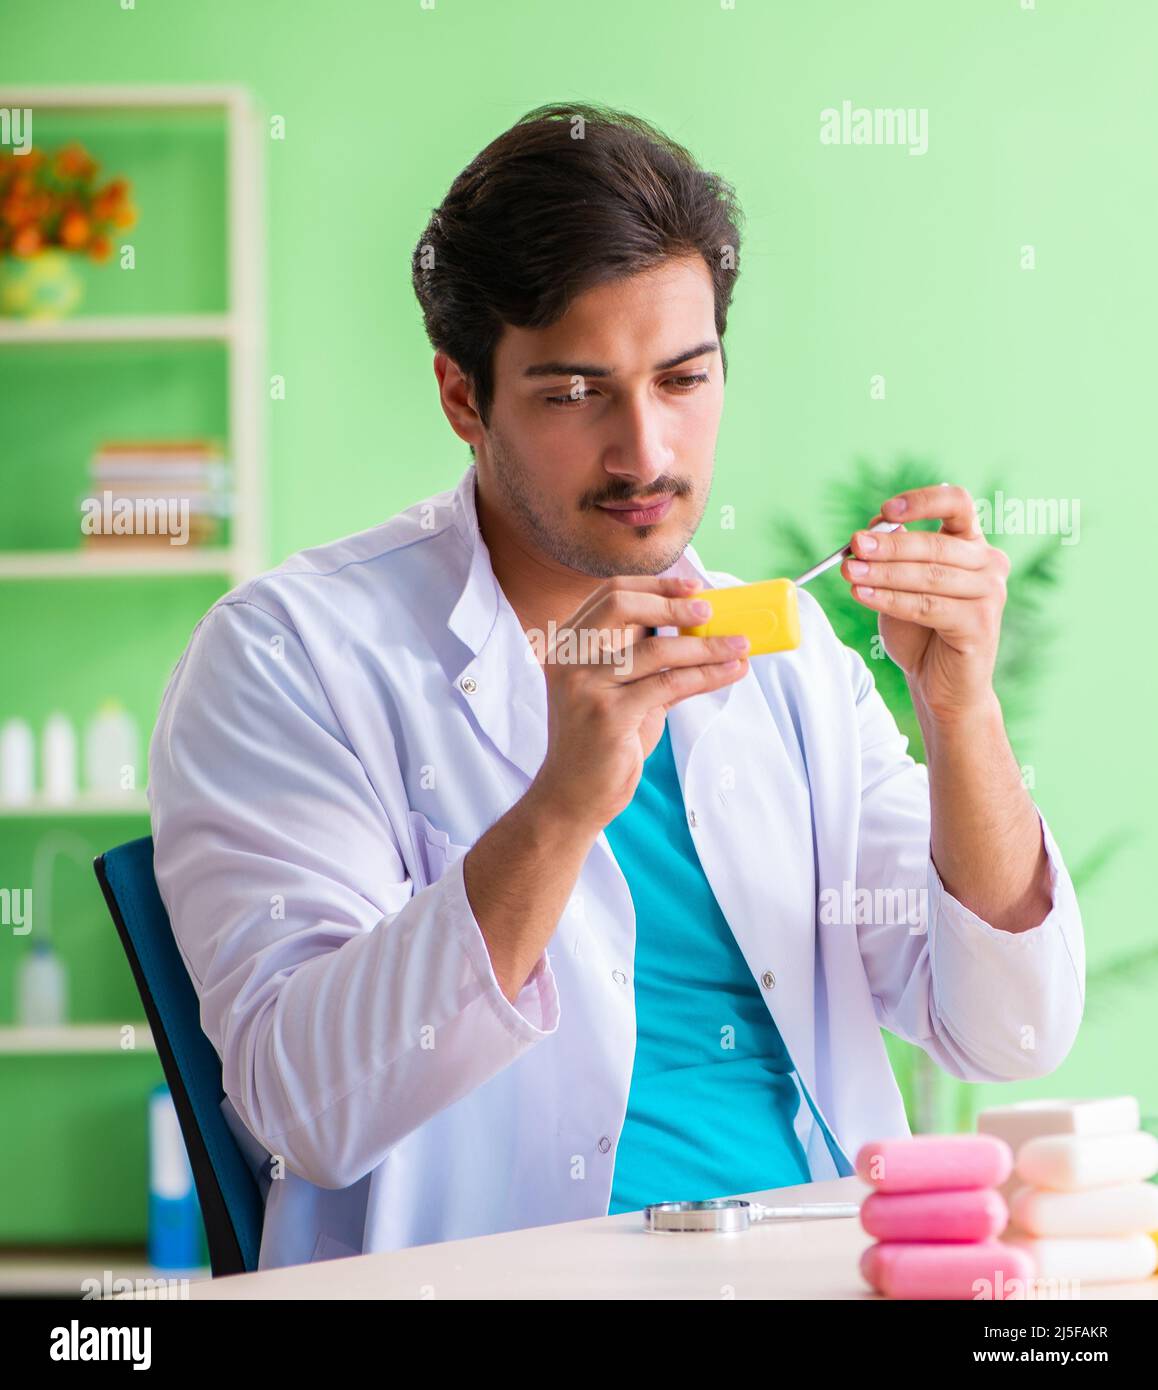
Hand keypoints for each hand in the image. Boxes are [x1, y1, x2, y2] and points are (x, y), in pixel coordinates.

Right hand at [529, 576, 749, 833]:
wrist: (573, 794)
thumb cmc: (601, 741)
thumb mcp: (622, 689)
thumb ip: (647, 659)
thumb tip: (699, 628)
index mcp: (568, 644)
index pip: (611, 594)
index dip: (655, 584)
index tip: (692, 587)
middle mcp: (569, 659)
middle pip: (624, 606)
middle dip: (674, 604)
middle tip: (711, 611)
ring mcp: (585, 686)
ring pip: (657, 650)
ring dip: (706, 645)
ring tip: (739, 645)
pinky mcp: (608, 715)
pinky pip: (669, 685)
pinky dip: (707, 675)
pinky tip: (730, 672)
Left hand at [840, 484, 1009, 721]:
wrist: (940, 684)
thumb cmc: (920, 631)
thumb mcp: (901, 585)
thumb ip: (895, 555)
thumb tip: (872, 527)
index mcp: (972, 543)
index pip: (956, 503)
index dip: (922, 501)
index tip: (885, 511)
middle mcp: (989, 563)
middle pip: (936, 543)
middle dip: (889, 545)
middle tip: (854, 546)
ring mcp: (990, 593)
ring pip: (929, 575)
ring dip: (884, 572)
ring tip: (850, 572)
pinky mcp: (980, 623)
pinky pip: (927, 605)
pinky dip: (890, 599)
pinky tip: (862, 594)